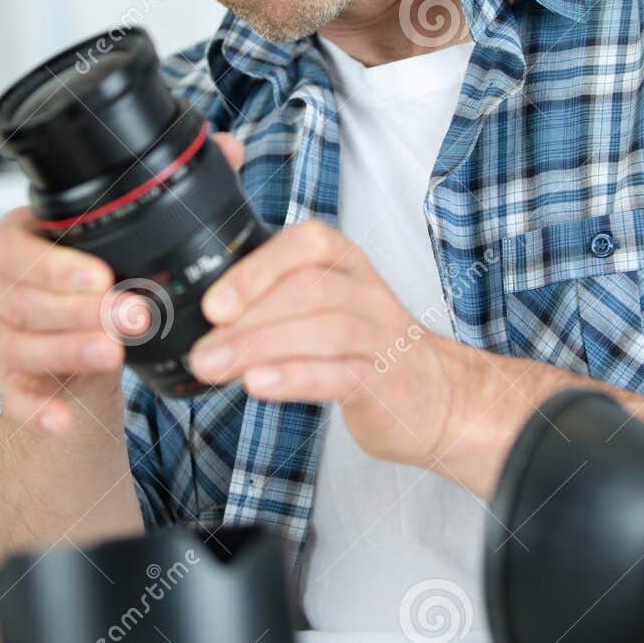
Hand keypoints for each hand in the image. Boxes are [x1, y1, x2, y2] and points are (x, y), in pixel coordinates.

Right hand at [0, 131, 244, 433]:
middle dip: (76, 309)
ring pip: (18, 344)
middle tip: (130, 316)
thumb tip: (226, 148)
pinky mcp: (16, 381)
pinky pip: (16, 396)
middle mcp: (6, 287)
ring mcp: (6, 335)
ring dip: (67, 351)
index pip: (17, 245)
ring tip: (113, 355)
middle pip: (21, 297)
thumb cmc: (105, 282)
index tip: (102, 275)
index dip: (56, 264)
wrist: (82, 350)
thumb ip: (177, 187)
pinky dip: (39, 408)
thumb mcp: (133, 237)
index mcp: (26, 241)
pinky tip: (67, 417)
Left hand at [188, 219, 465, 475]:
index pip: (308, 243)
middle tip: (203, 349)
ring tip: (215, 367)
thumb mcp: (329, 307)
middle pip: (310, 288)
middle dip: (248, 317)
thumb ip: (277, 299)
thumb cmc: (367, 349)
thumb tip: (206, 314)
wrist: (440, 399)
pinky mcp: (387, 386)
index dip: (257, 270)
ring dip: (261, 347)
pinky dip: (295, 377)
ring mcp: (382, 340)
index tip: (213, 305)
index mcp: (349, 266)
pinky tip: (258, 385)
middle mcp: (368, 295)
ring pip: (325, 329)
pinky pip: (341, 375)